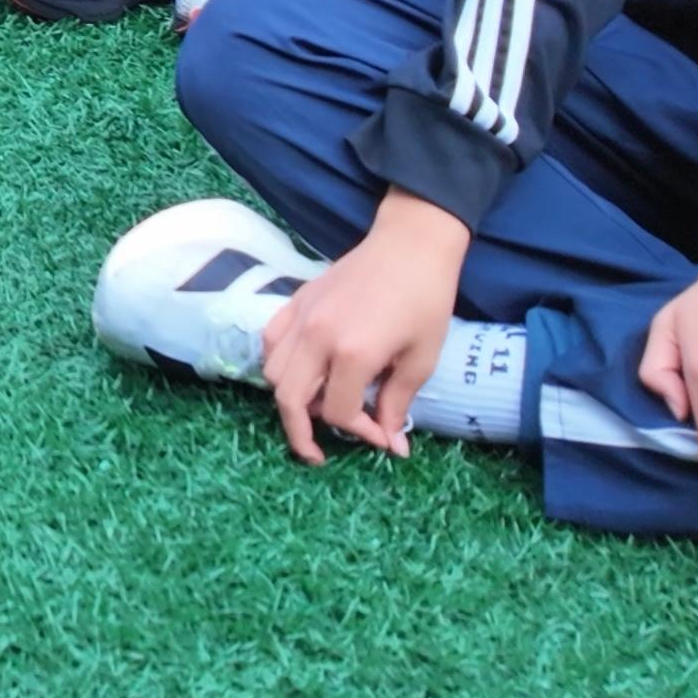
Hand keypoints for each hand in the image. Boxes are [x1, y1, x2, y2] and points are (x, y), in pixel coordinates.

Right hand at [258, 192, 469, 464]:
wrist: (410, 245)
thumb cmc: (426, 300)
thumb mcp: (422, 358)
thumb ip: (397, 402)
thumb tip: (391, 444)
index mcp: (353, 353)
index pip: (337, 412)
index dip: (360, 433)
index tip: (383, 436)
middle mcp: (317, 338)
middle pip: (290, 400)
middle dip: (303, 435)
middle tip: (318, 453)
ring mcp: (301, 317)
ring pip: (274, 374)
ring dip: (291, 399)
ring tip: (317, 407)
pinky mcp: (296, 302)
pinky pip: (271, 342)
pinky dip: (279, 365)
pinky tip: (302, 371)